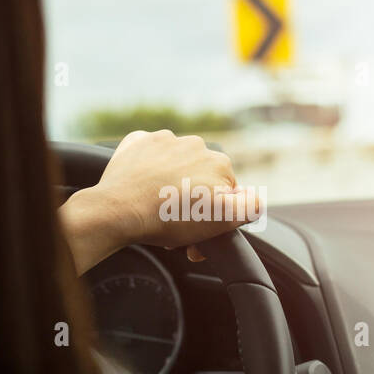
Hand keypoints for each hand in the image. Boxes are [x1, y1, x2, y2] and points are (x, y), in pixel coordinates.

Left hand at [58, 130, 262, 272]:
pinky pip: (148, 154)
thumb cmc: (169, 217)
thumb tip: (255, 197)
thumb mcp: (221, 219)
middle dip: (192, 200)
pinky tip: (142, 187)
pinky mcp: (137, 142)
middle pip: (200, 178)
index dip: (214, 215)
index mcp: (219, 162)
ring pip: (175, 166)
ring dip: (171, 185)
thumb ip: (250, 206)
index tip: (198, 232)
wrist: (119, 210)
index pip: (224, 192)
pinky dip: (147, 169)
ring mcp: (164, 140)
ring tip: (157, 209)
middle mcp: (195, 144)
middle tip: (175, 225)